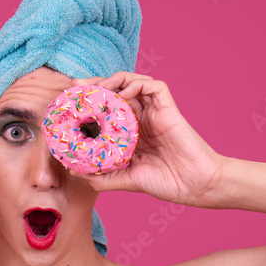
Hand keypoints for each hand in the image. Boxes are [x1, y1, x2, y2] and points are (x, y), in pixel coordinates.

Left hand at [68, 72, 224, 206]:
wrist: (194, 184)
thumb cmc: (165, 182)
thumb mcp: (125, 179)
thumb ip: (101, 175)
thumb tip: (74, 172)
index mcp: (132, 131)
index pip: (107, 109)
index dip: (90, 102)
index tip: (71, 103)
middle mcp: (142, 117)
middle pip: (116, 90)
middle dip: (95, 85)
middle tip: (76, 86)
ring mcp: (155, 111)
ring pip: (132, 82)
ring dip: (112, 80)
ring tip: (96, 88)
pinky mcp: (168, 107)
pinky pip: (152, 86)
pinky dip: (136, 83)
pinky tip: (122, 93)